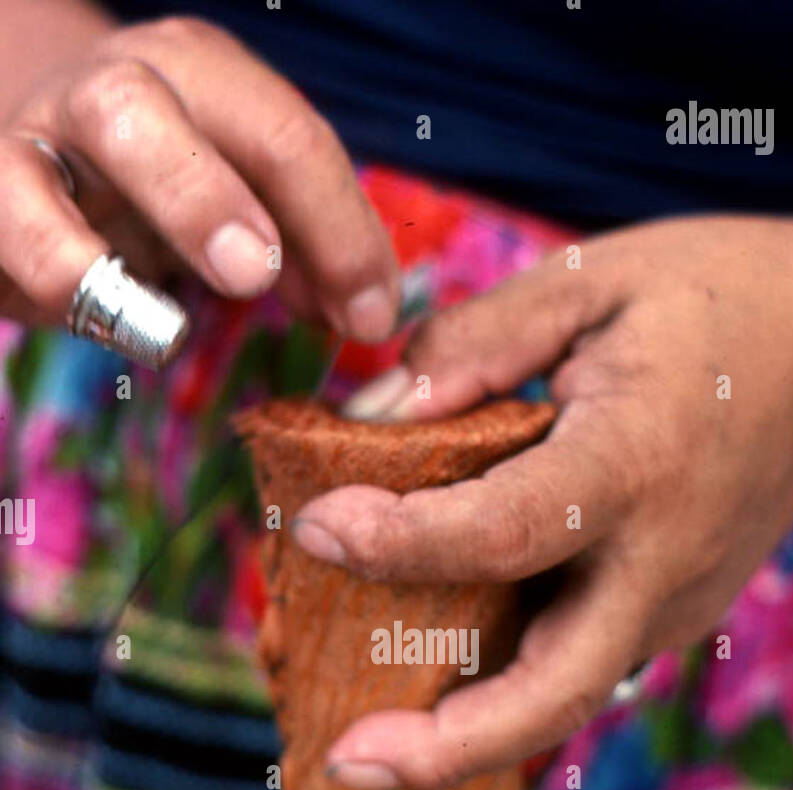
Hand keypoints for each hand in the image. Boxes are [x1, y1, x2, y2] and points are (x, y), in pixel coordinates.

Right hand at [0, 13, 397, 336]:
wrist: (34, 175)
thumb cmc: (156, 195)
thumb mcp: (243, 208)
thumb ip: (306, 252)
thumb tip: (366, 313)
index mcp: (202, 73)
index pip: (283, 134)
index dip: (336, 230)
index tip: (371, 317)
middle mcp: (118, 83)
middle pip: (159, 112)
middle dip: (214, 196)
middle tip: (258, 278)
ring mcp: (41, 135)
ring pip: (72, 154)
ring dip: (116, 242)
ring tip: (168, 325)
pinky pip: (11, 231)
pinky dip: (58, 280)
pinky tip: (104, 326)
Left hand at [292, 214, 792, 789]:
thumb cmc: (715, 300)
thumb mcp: (593, 281)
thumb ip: (476, 342)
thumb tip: (372, 413)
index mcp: (638, 462)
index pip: (505, 530)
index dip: (401, 541)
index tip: (314, 529)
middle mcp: (659, 560)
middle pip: (553, 692)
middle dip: (446, 748)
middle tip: (343, 761)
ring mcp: (673, 605)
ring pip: (561, 698)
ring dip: (465, 738)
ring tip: (364, 742)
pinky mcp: (668, 617)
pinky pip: (574, 666)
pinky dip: (500, 690)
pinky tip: (430, 679)